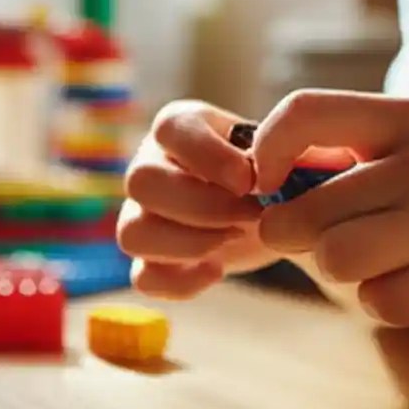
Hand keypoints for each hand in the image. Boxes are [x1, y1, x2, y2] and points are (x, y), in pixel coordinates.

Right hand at [118, 101, 281, 298]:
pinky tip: (217, 269)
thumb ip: (272, 153)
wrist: (270, 208)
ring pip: (132, 233)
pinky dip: (182, 282)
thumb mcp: (276, 151)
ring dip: (189, 244)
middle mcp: (148, 165)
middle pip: (141, 182)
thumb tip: (256, 174)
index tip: (248, 181)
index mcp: (178, 126)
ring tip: (234, 238)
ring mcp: (140, 214)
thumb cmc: (270, 170)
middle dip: (203, 206)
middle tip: (251, 213)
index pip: (168, 128)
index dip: (207, 156)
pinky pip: (144, 278)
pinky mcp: (148, 259)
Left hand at [251, 89, 408, 325]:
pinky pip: (381, 304)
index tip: (266, 180)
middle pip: (305, 212)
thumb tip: (271, 181)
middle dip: (292, 233)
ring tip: (372, 259)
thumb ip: (360, 148)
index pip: (303, 114)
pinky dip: (383, 301)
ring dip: (340, 270)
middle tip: (315, 237)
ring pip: (336, 262)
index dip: (265, 151)